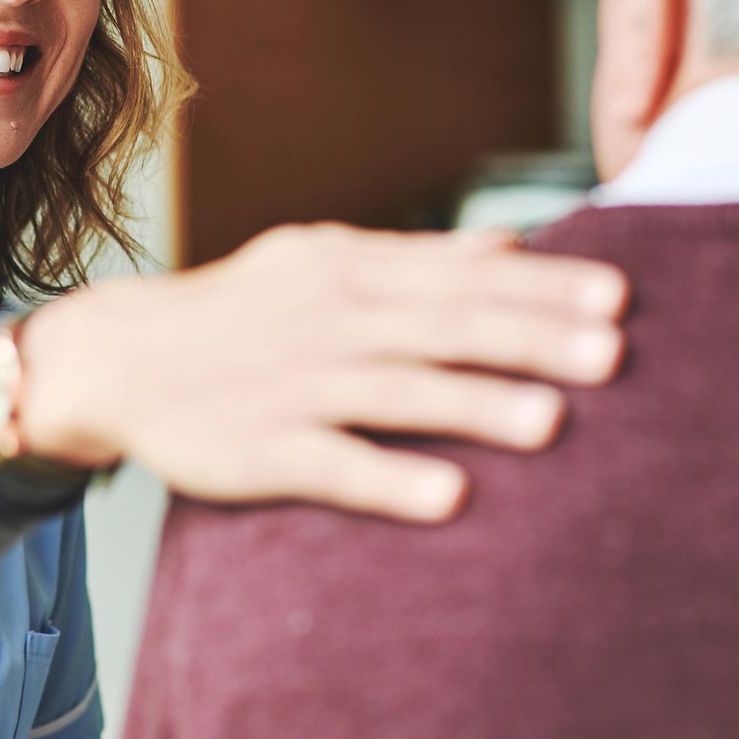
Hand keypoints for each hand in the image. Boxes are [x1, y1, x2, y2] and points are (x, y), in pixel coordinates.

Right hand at [16, 223, 627, 522]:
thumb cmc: (239, 308)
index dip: (537, 286)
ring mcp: (290, 384)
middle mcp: (322, 320)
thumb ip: (416, 254)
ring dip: (471, 404)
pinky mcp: (259, 448)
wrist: (124, 354)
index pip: (453, 273)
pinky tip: (448, 494)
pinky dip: (386, 477)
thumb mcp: (319, 258)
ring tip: (550, 421)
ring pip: (392, 391)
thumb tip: (512, 243)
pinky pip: (329, 463)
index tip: (613, 297)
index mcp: (342, 267)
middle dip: (526, 337)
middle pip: (436, 326)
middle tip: (609, 353)